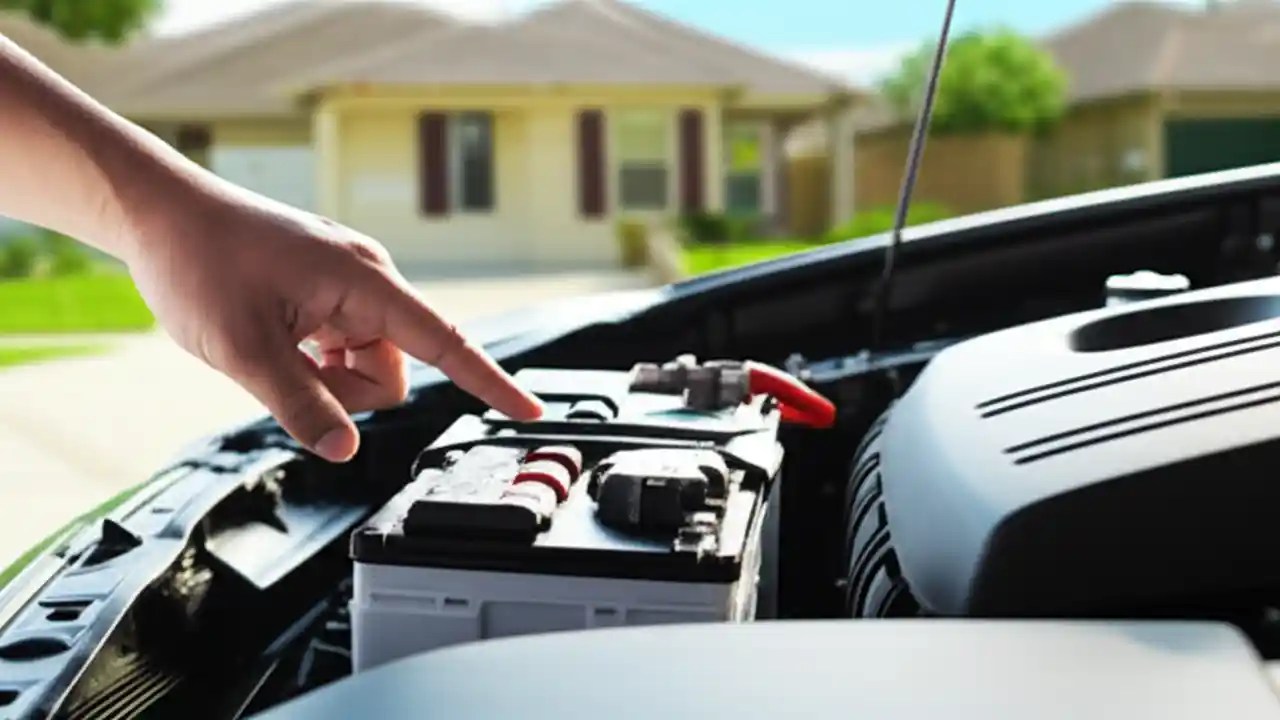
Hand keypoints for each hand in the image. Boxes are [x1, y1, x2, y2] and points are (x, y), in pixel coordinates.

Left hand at [123, 182, 543, 462]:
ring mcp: (348, 282)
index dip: (489, 383)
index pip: (444, 342)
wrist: (159, 213)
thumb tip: (346, 450)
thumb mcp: (241, 350)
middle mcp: (368, 277)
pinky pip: (343, 344)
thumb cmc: (198, 263)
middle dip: (347, 390)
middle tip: (281, 367)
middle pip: (393, 368)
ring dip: (325, 376)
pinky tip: (273, 335)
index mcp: (364, 281)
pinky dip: (314, 358)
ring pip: (366, 362)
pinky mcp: (329, 288)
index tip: (529, 412)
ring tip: (270, 345)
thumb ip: (301, 405)